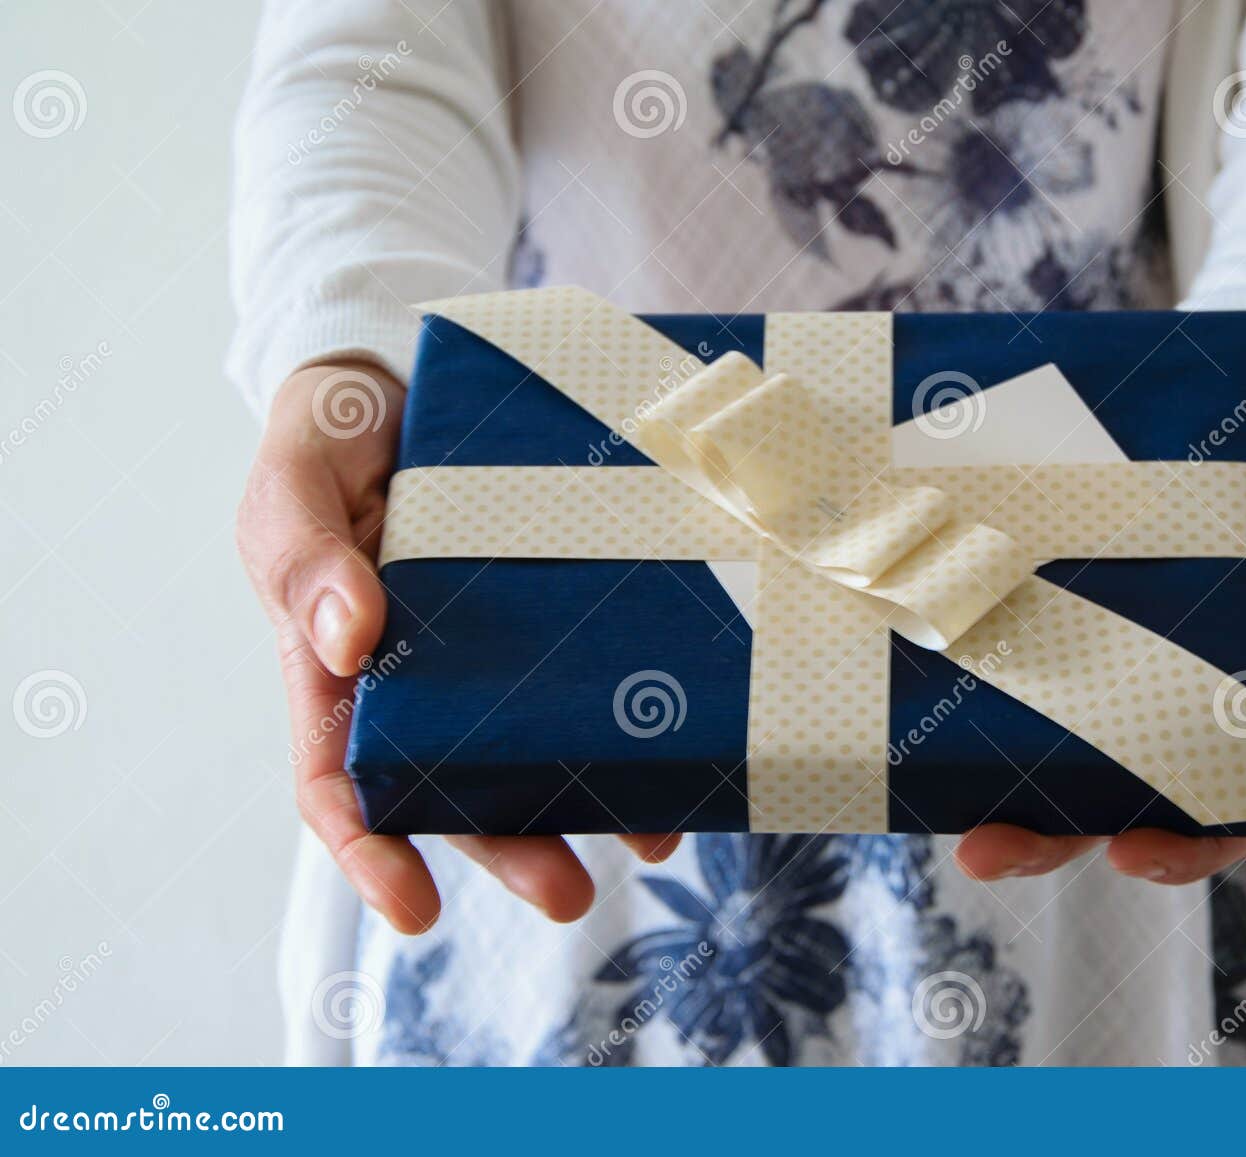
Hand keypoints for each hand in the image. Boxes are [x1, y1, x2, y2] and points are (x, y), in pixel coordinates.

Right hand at [236, 362, 679, 932]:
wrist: (406, 380)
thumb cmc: (329, 442)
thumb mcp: (295, 483)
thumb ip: (303, 553)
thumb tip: (346, 637)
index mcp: (338, 671)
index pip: (341, 783)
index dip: (371, 852)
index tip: (415, 910)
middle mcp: (423, 681)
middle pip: (458, 790)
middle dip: (510, 849)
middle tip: (568, 894)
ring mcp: (496, 653)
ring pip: (540, 749)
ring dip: (591, 805)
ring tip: (657, 839)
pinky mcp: (560, 611)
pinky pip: (597, 673)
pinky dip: (636, 714)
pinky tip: (688, 740)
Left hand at [956, 392, 1245, 885]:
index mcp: (1239, 697)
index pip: (1217, 807)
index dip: (1182, 846)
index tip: (1137, 851)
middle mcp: (1153, 686)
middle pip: (1096, 795)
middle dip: (1042, 837)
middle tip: (991, 850)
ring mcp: (1086, 642)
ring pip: (1025, 736)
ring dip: (977, 777)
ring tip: (927, 787)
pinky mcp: (1033, 588)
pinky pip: (986, 643)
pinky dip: (945, 667)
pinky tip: (900, 663)